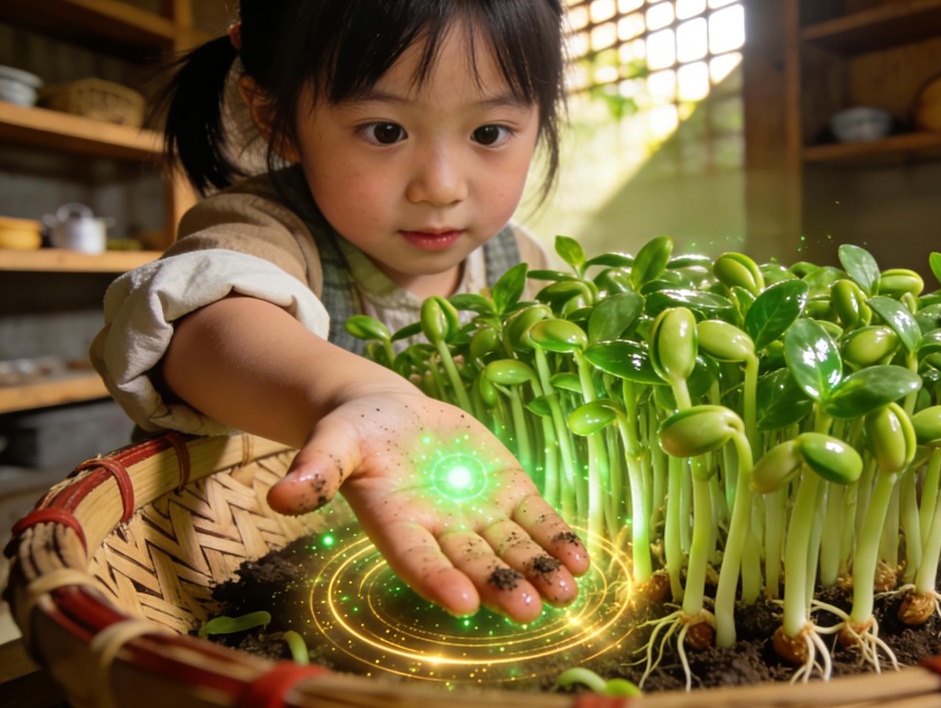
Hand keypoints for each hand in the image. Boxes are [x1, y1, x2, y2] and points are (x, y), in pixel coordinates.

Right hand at [265, 385, 589, 622]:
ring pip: (511, 548)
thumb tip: (277, 497)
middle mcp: (441, 529)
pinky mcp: (506, 491)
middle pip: (472, 561)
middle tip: (527, 609)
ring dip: (538, 570)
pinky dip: (557, 538)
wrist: (391, 416)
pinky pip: (536, 519)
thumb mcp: (332, 441)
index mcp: (394, 523)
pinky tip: (579, 560)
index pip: (416, 559)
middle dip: (500, 584)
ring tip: (566, 593)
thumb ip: (315, 469)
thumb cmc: (354, 433)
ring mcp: (477, 512)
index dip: (437, 580)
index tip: (460, 603)